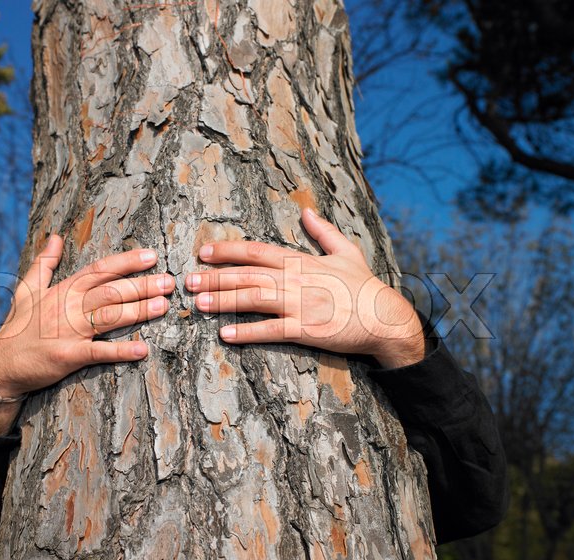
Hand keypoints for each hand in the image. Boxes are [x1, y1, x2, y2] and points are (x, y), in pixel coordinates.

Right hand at [0, 234, 173, 434]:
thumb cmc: (17, 326)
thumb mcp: (27, 289)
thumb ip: (44, 263)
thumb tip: (55, 237)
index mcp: (63, 290)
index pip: (100, 270)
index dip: (126, 262)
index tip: (152, 256)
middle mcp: (68, 307)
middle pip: (111, 291)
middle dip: (142, 285)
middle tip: (170, 282)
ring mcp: (68, 332)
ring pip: (109, 316)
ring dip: (139, 310)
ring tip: (164, 306)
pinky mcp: (68, 357)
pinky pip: (99, 353)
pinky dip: (121, 351)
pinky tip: (143, 349)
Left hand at [184, 208, 424, 368]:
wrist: (386, 318)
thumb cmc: (365, 286)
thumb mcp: (347, 251)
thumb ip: (323, 232)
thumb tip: (306, 211)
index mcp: (301, 261)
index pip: (256, 251)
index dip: (227, 251)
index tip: (204, 252)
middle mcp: (296, 279)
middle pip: (247, 275)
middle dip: (215, 277)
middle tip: (187, 281)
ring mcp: (300, 304)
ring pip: (253, 299)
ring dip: (223, 301)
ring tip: (198, 304)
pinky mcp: (306, 330)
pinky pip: (271, 331)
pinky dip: (247, 333)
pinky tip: (226, 335)